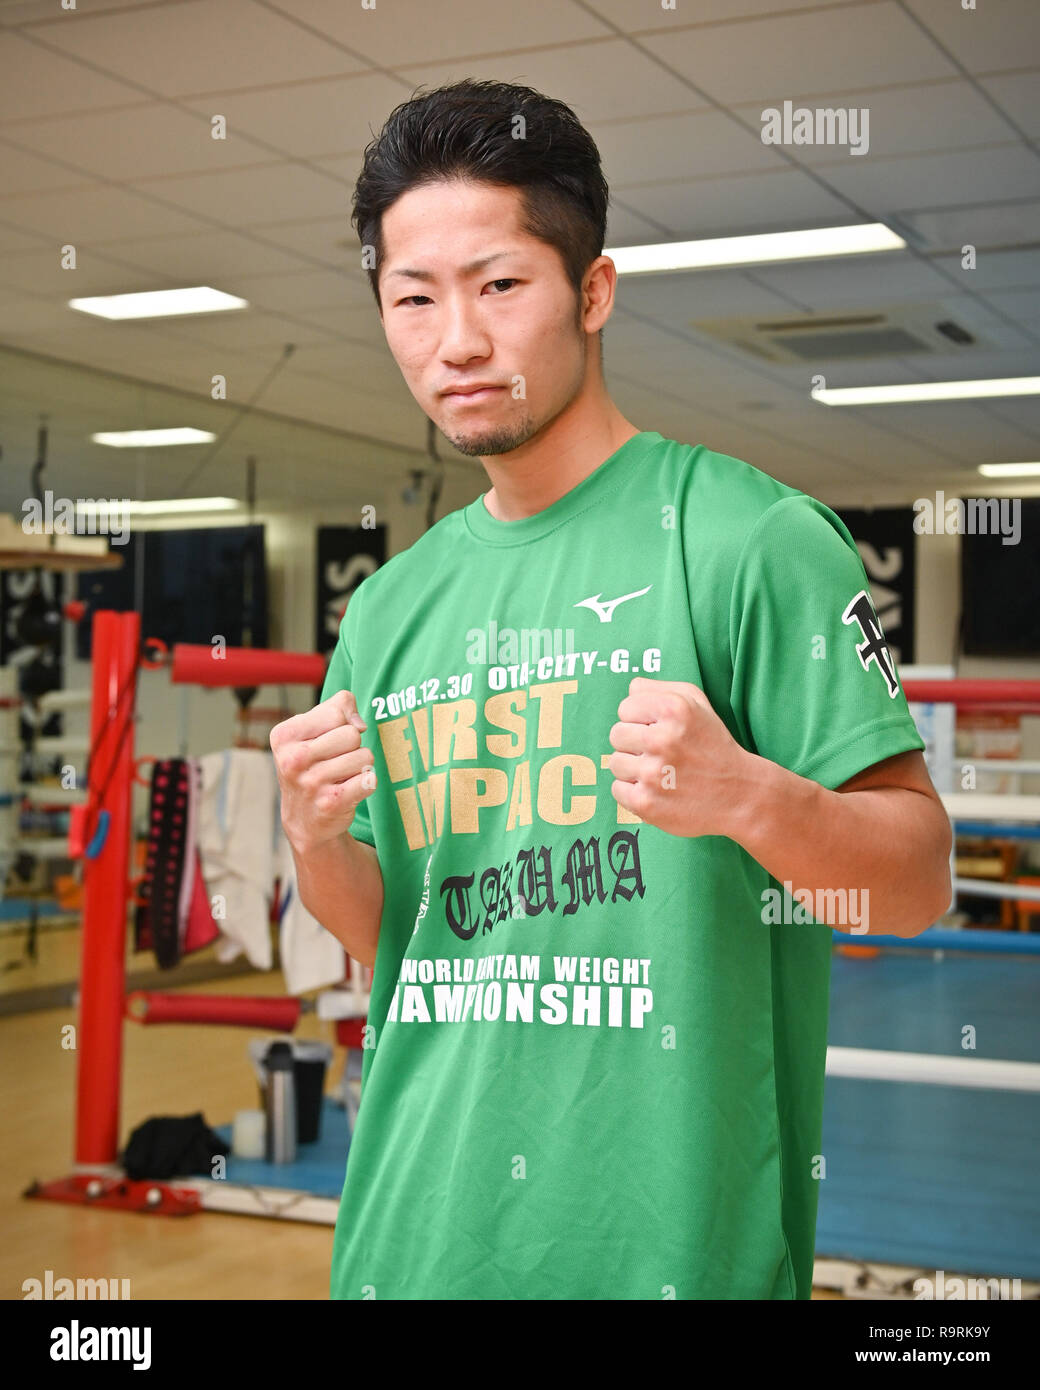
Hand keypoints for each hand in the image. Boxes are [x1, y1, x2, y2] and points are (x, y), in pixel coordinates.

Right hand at [270, 689, 376, 853]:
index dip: (341, 724)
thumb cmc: (312, 765)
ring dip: (360, 766)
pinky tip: (348, 791)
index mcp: (284, 735)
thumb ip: (337, 708)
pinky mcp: (331, 803)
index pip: (336, 712)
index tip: (327, 741)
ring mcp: (311, 783)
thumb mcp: (311, 730)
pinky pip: (369, 780)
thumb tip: (359, 724)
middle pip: (352, 734)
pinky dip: (366, 783)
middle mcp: (293, 759)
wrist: (304, 819)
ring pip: (365, 756)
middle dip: (352, 746)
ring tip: (341, 777)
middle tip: (335, 762)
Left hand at [607, 676, 753, 837]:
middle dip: (634, 743)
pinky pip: (617, 789)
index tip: (658, 730)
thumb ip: (661, 689)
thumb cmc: (713, 746)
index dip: (640, 719)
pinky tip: (657, 790)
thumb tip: (631, 689)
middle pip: (616, 734)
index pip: (625, 707)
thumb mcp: (698, 705)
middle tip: (660, 753)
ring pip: (615, 763)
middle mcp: (662, 739)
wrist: (740, 795)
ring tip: (660, 772)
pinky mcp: (646, 803)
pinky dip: (633, 792)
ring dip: (633, 768)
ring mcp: (653, 773)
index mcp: (674, 709)